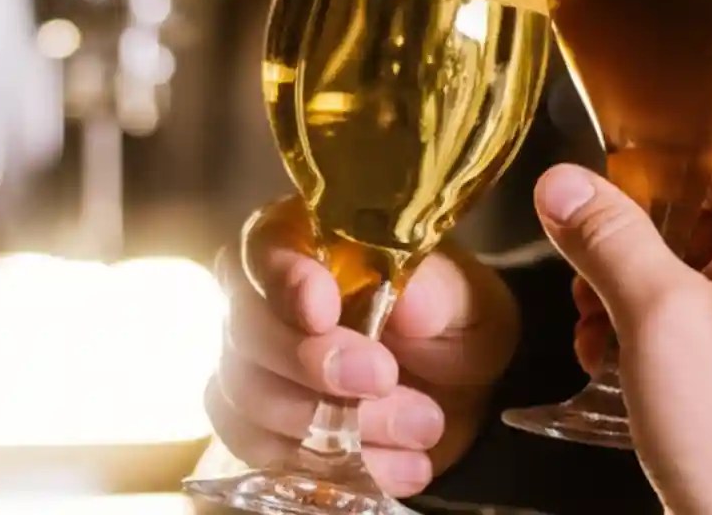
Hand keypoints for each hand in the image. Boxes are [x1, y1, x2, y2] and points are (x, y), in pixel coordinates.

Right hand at [205, 197, 518, 497]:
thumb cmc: (454, 322)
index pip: (267, 249)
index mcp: (309, 243)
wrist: (463, 388)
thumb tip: (409, 301)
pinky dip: (331, 468)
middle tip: (383, 379)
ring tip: (420, 428)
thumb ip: (437, 294)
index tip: (322, 309)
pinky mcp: (261, 428)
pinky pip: (262, 454)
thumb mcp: (465, 300)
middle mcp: (265, 300)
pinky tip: (400, 468)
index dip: (286, 280)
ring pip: (247, 398)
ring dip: (331, 423)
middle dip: (311, 362)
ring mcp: (254, 367)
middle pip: (245, 329)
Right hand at [542, 124, 711, 514]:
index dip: (654, 149)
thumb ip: (607, 237)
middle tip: (588, 271)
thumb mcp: (656, 317)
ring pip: (693, 254)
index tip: (602, 175)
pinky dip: (655, 319)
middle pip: (698, 198)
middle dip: (630, 233)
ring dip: (632, 282)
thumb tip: (563, 186)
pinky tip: (616, 355)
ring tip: (597, 327)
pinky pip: (704, 302)